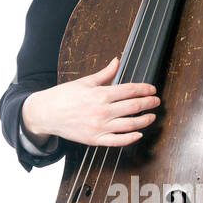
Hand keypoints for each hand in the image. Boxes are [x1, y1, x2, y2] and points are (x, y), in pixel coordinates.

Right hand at [22, 57, 160, 146]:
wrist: (46, 113)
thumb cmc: (64, 96)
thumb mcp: (85, 81)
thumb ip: (104, 74)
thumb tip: (116, 61)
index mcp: (100, 94)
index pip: (129, 90)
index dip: (144, 89)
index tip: (152, 89)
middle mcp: (102, 111)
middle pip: (133, 107)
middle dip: (148, 104)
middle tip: (156, 102)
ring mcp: (99, 127)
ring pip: (129, 125)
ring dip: (144, 121)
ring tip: (151, 117)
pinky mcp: (94, 140)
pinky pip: (117, 141)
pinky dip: (130, 138)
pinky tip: (138, 134)